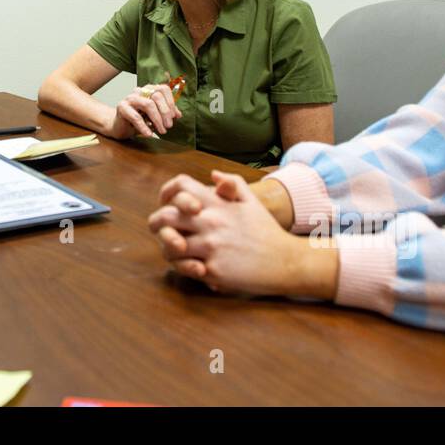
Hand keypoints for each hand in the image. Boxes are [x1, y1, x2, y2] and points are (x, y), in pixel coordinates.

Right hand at [108, 83, 180, 138]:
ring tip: (161, 130)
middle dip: (165, 112)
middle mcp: (139, 91)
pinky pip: (136, 117)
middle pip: (157, 96)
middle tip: (169, 126)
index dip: (171, 102)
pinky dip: (144, 127)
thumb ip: (166, 112)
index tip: (174, 117)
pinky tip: (149, 134)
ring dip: (157, 119)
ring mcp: (129, 98)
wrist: (120, 126)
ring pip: (148, 104)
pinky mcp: (122, 107)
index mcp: (149, 89)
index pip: (163, 89)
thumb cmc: (139, 119)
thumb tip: (178, 115)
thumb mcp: (155, 115)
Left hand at [147, 171, 336, 298]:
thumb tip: (213, 175)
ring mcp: (210, 246)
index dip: (167, 192)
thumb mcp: (252, 201)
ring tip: (177, 251)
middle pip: (165, 216)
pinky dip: (182, 267)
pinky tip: (192, 266)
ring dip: (168, 249)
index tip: (167, 203)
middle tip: (163, 231)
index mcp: (218, 204)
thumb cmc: (266, 231)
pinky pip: (183, 267)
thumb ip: (233, 184)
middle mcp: (211, 222)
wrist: (286, 262)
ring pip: (169, 246)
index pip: (180, 186)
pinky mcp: (213, 270)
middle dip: (157, 224)